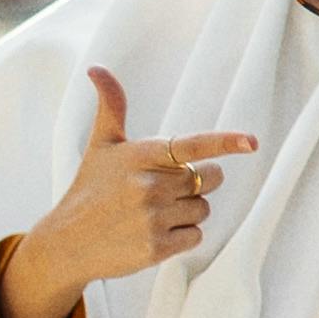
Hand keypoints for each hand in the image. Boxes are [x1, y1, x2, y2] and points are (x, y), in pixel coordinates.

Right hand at [0, 68, 257, 317]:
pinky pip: (196, 236)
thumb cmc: (90, 188)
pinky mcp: (156, 248)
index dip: (224, 143)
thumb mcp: (100, 146)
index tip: (252, 142)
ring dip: (187, 212)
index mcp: (141, 156)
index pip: (192, 146)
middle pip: (209, 179)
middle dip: (196, 182)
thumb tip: (96, 68)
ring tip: (151, 214)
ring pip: (203, 209)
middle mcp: (149, 186)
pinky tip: (153, 234)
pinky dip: (182, 236)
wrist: (66, 243)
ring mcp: (152, 219)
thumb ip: (111, 107)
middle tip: (163, 189)